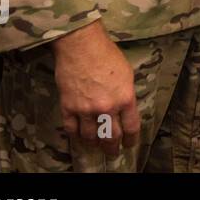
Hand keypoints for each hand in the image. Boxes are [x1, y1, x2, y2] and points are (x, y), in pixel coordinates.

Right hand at [51, 20, 139, 156]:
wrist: (81, 46)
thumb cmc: (107, 54)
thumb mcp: (126, 74)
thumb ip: (125, 94)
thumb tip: (124, 107)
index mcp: (125, 99)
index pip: (131, 128)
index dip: (131, 140)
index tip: (130, 145)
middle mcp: (107, 108)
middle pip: (111, 137)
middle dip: (113, 148)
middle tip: (113, 153)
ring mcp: (86, 110)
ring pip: (90, 137)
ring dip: (94, 144)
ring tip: (96, 146)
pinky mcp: (68, 107)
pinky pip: (72, 129)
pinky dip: (76, 136)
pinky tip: (79, 137)